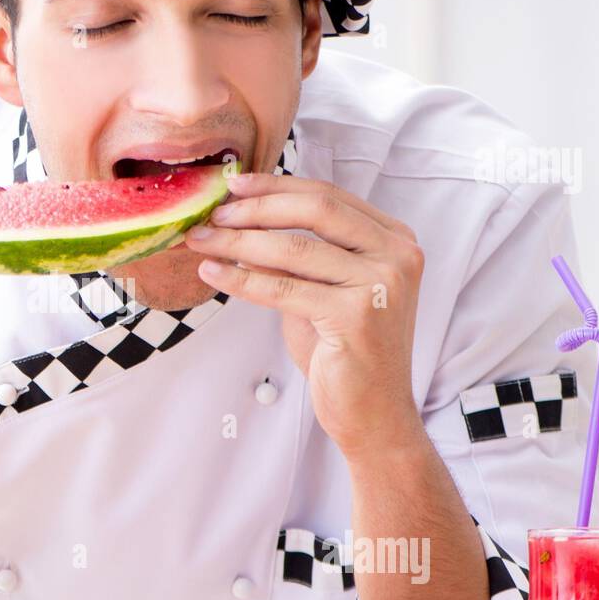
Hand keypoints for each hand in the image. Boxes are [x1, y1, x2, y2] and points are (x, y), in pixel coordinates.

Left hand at [183, 172, 425, 460]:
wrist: (373, 414)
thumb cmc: (344, 352)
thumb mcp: (321, 290)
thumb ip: (296, 255)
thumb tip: (240, 220)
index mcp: (394, 239)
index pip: (328, 196)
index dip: (277, 186)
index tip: (235, 185)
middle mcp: (397, 255)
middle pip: (315, 210)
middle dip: (256, 208)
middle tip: (213, 213)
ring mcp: (380, 285)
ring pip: (293, 248)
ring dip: (237, 242)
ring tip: (200, 240)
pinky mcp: (356, 317)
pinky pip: (283, 288)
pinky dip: (241, 279)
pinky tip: (212, 272)